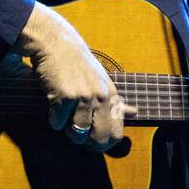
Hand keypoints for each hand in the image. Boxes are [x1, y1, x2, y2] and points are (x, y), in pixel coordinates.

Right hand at [13, 2, 136, 152]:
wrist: (57, 44)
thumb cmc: (79, 64)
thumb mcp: (102, 80)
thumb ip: (117, 101)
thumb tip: (134, 113)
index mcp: (112, 95)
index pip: (117, 134)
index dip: (104, 144)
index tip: (93, 144)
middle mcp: (101, 97)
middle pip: (98, 138)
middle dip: (85, 143)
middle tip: (77, 136)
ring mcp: (84, 97)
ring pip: (76, 133)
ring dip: (67, 130)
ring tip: (64, 115)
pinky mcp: (65, 96)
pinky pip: (57, 123)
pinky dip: (53, 119)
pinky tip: (54, 104)